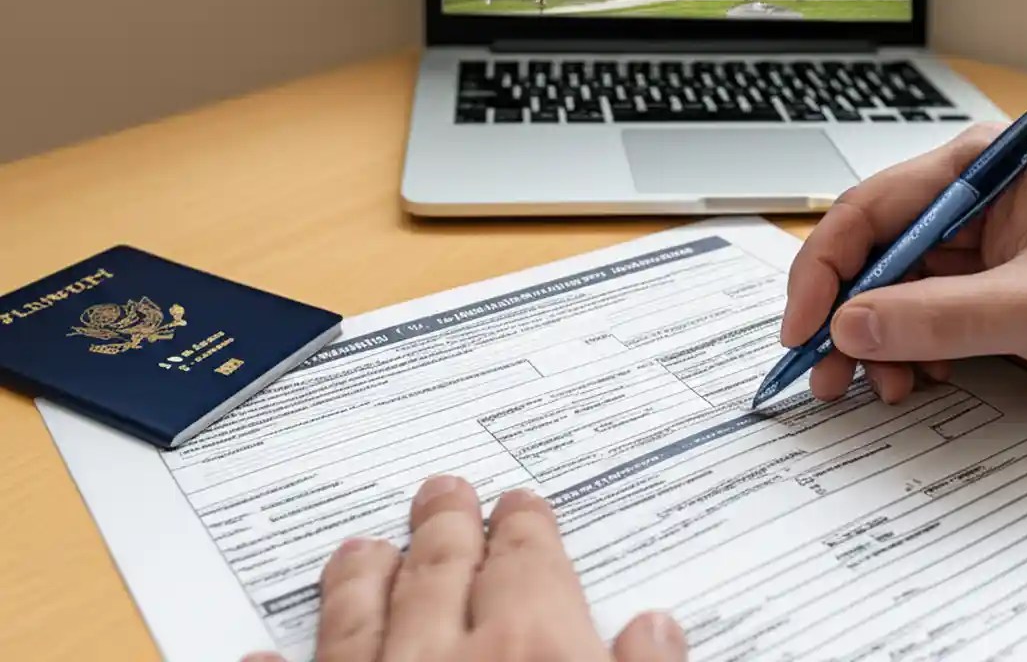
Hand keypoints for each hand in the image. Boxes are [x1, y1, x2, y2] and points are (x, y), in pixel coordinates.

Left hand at [241, 476, 685, 661]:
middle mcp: (445, 660)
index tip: (520, 503)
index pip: (530, 562)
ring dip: (358, 577)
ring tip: (359, 547)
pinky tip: (261, 656)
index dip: (525, 527)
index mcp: (536, 653)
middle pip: (442, 570)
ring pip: (357, 616)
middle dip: (443, 526)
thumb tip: (655, 630)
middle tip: (440, 491)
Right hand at [783, 123, 1026, 413]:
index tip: (803, 327)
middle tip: (824, 373)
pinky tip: (917, 379)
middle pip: (868, 255)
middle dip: (843, 317)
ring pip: (884, 295)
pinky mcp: (977, 295)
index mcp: (977, 171)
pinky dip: (903, 354)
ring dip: (870, 344)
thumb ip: (938, 316)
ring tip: (876, 387)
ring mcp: (969, 252)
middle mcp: (964, 204)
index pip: (869, 212)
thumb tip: (847, 327)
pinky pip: (913, 322)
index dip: (825, 271)